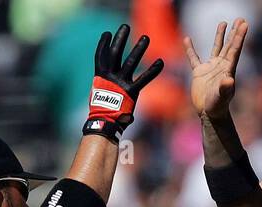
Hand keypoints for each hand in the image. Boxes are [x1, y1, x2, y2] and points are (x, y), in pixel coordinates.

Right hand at [84, 24, 163, 139]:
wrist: (104, 123)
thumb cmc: (102, 110)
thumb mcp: (100, 93)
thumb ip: (106, 83)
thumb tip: (106, 79)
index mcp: (100, 76)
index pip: (101, 55)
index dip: (104, 44)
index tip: (107, 33)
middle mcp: (110, 77)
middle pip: (115, 53)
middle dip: (120, 39)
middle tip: (125, 26)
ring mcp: (120, 83)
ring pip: (131, 61)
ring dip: (139, 49)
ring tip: (146, 38)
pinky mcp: (131, 92)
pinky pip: (144, 78)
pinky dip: (153, 70)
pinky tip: (161, 62)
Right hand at [183, 19, 247, 118]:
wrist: (208, 113)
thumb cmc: (217, 106)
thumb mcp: (221, 96)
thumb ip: (225, 88)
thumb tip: (229, 79)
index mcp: (228, 69)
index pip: (234, 49)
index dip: (239, 37)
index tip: (244, 24)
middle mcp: (221, 66)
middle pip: (229, 45)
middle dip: (234, 32)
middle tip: (240, 19)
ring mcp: (210, 68)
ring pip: (216, 48)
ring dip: (220, 36)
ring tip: (223, 23)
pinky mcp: (199, 73)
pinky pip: (194, 58)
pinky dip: (190, 49)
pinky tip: (187, 39)